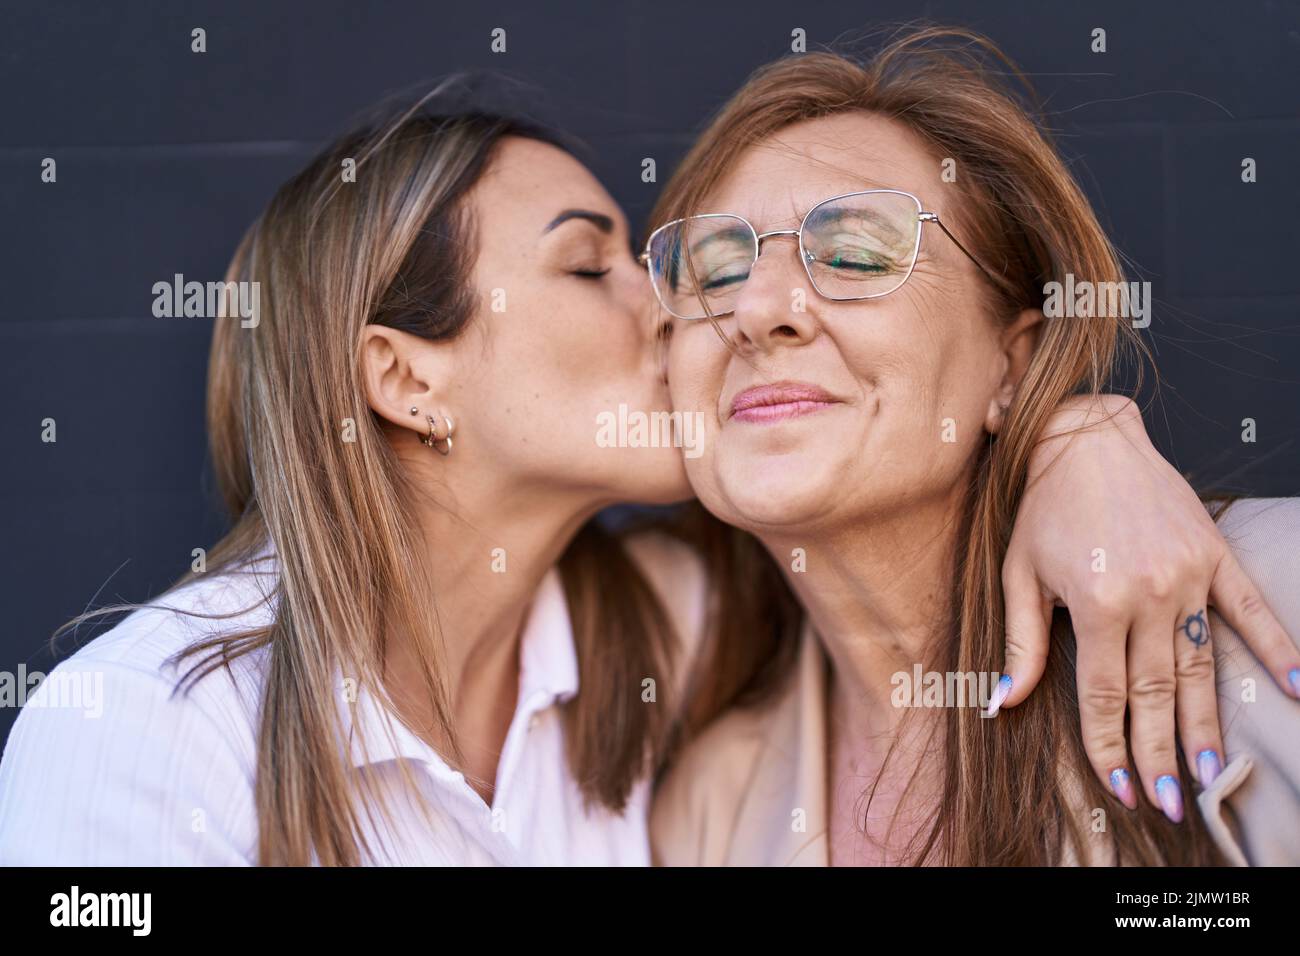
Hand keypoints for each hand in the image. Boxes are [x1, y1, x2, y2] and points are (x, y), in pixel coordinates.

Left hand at [994, 394, 1299, 821]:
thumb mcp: (1018, 573)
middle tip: (1166, 801)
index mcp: (1097, 604)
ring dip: (1207, 723)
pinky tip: (1298, 686)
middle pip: (1156, 693)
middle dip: (1159, 752)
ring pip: (1201, 667)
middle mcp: (1149, 595)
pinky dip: (1278, 647)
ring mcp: (1189, 577)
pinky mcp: (1214, 556)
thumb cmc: (1043, 507)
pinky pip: (1251, 611)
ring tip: (1211, 773)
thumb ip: (1021, 642)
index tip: (1119, 785)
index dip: (1109, 744)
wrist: (1085, 437)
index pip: (1104, 694)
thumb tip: (1004, 701)